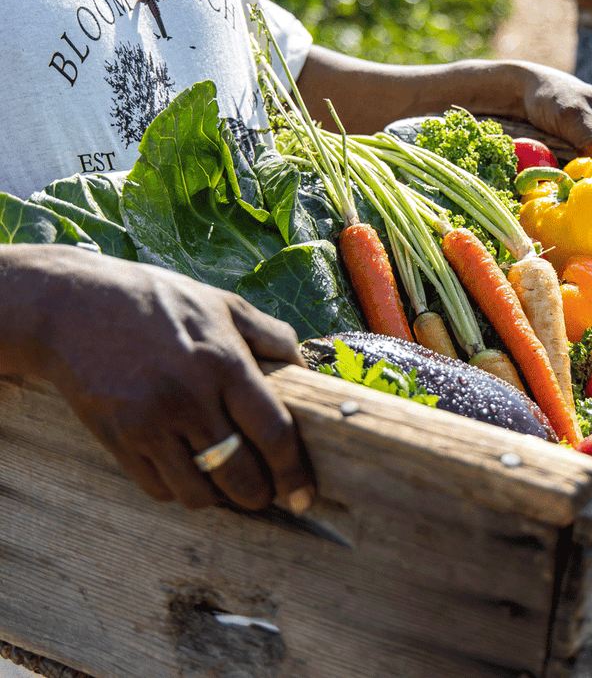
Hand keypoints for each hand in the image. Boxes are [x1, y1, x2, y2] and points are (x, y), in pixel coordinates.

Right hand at [1, 246, 311, 510]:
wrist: (75, 306)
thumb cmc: (159, 302)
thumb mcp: (224, 303)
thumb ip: (272, 335)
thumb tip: (306, 370)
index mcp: (223, 362)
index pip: (273, 432)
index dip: (294, 471)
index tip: (304, 495)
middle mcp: (188, 398)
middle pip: (239, 474)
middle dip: (261, 495)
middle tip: (270, 494)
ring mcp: (149, 424)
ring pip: (197, 493)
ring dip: (221, 499)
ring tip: (232, 487)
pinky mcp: (117, 440)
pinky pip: (158, 489)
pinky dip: (181, 491)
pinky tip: (193, 475)